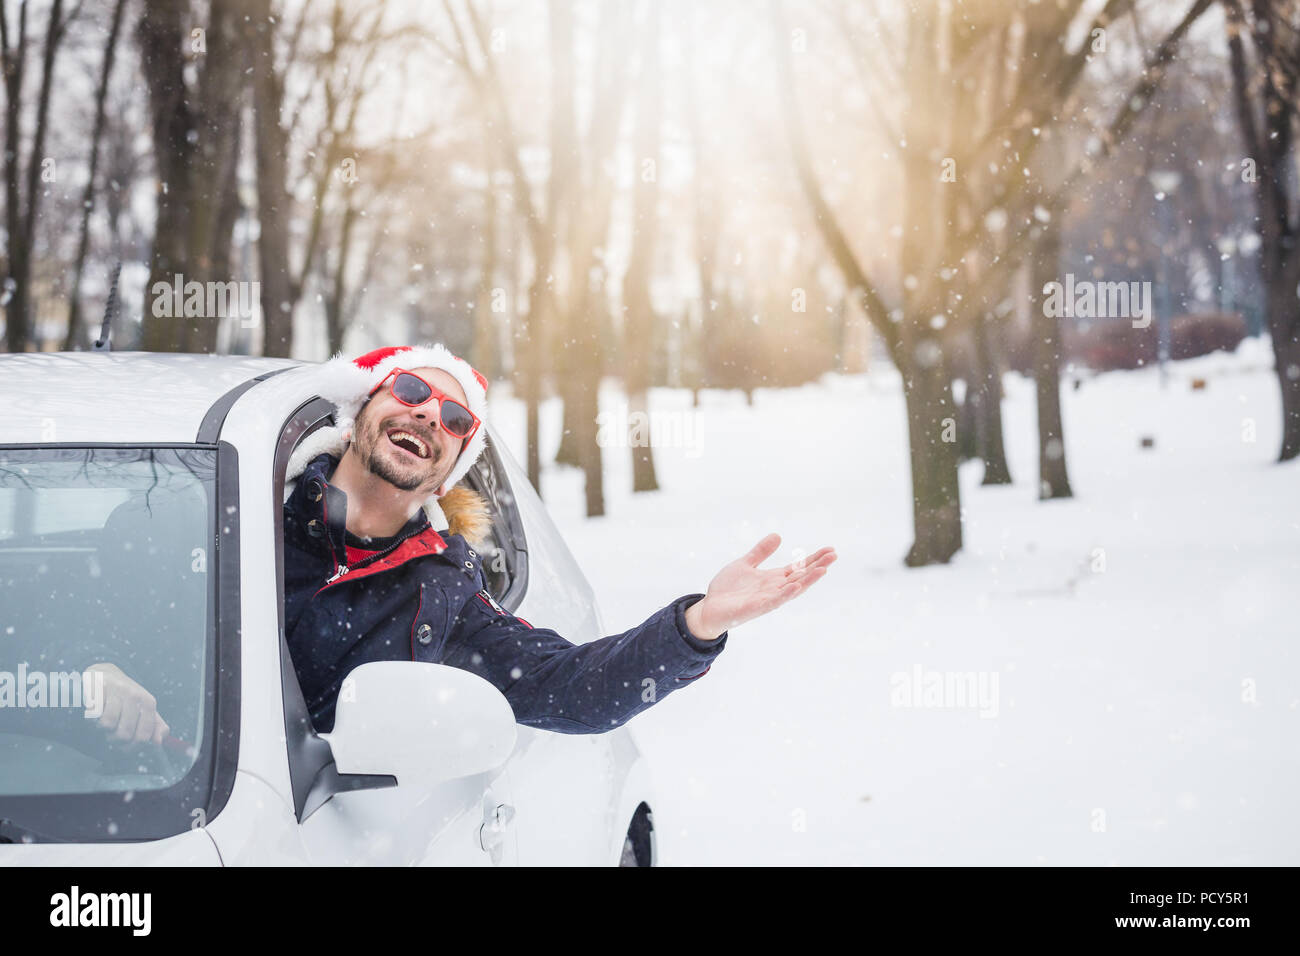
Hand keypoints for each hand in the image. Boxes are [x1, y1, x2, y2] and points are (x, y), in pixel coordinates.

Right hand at [84, 663, 169, 746]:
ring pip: (107, 725)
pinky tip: (95, 712)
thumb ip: (155, 726)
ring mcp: (116, 690)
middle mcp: (134, 695)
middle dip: (115, 740)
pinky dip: (91, 718)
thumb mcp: (144, 710)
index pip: (143, 736)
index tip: (125, 746)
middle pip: (124, 735)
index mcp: (148, 703)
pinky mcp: (97, 688)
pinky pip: (93, 714)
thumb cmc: (126, 698)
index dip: (132, 748)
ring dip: (102, 728)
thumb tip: (158, 742)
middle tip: (112, 732)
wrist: (106, 674)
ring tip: (103, 720)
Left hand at [684, 533, 836, 640]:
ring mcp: (768, 599)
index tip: (830, 549)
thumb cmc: (728, 589)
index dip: (813, 559)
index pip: (798, 567)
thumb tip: (778, 536)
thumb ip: (761, 552)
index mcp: (773, 578)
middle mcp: (774, 589)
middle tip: (834, 555)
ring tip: (823, 569)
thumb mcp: (745, 564)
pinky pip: (774, 601)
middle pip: (801, 576)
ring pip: (792, 589)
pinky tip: (796, 586)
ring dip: (807, 580)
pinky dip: (786, 594)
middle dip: (817, 566)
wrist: (710, 608)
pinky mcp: (756, 608)